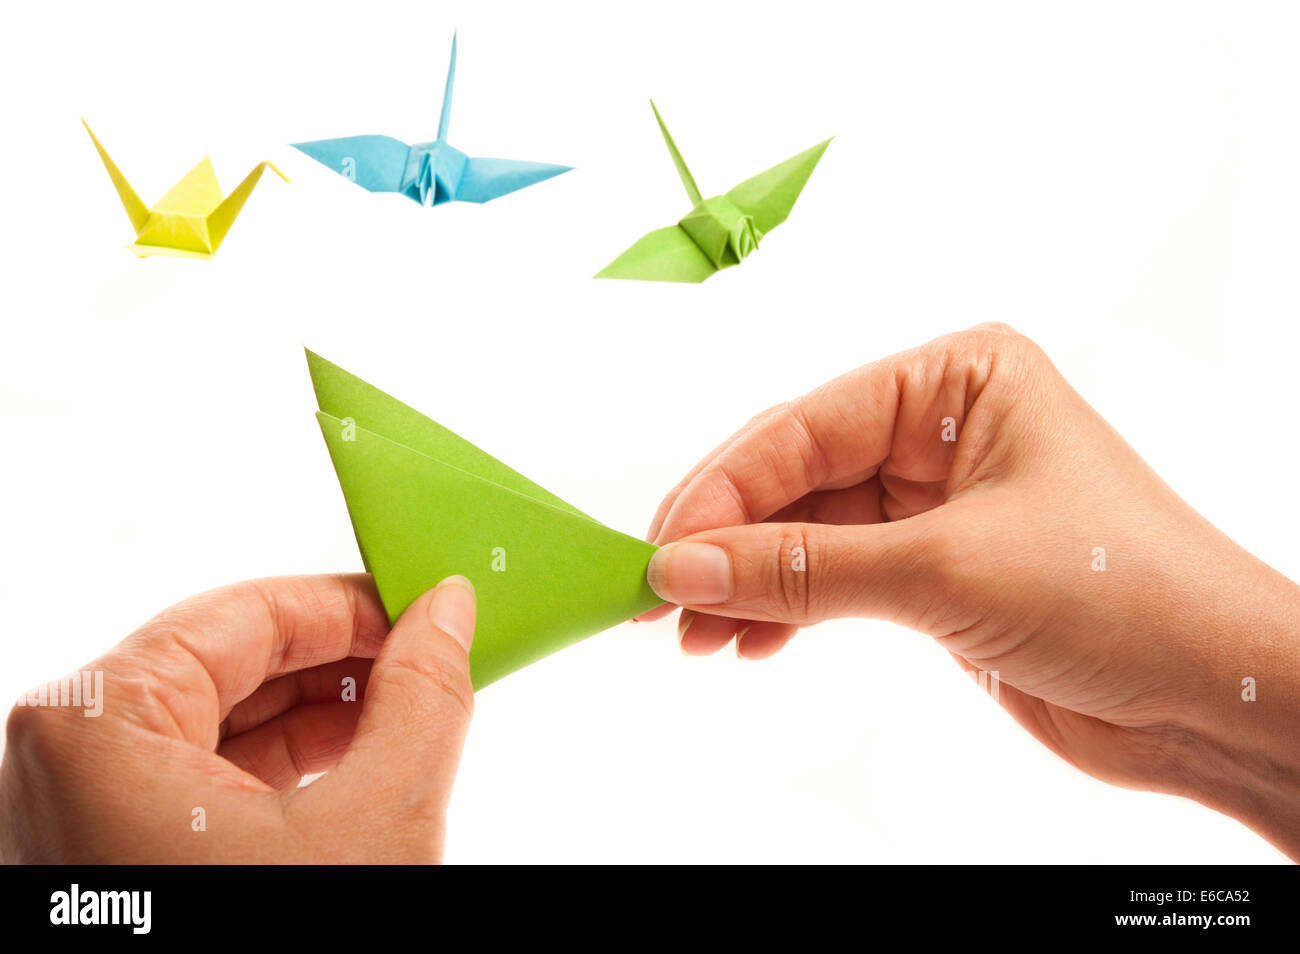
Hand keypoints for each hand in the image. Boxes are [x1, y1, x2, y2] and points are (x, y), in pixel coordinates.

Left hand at [0, 574, 476, 862]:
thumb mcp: (374, 820)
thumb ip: (422, 695)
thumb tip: (449, 611)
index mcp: (93, 724)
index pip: (246, 611)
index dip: (353, 606)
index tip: (429, 608)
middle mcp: (66, 759)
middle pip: (228, 660)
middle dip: (343, 662)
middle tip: (434, 661)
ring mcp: (79, 812)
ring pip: (219, 719)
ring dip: (323, 713)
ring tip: (411, 716)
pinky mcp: (109, 857)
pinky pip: (204, 776)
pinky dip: (287, 767)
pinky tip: (359, 767)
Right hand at [644, 324, 1299, 857]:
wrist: (1215, 692)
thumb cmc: (1130, 592)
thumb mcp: (946, 570)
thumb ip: (803, 569)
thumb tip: (684, 569)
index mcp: (957, 381)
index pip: (805, 427)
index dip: (723, 491)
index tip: (662, 551)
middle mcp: (941, 429)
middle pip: (795, 478)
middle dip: (726, 542)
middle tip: (659, 597)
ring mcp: (933, 501)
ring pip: (805, 533)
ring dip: (747, 584)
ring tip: (694, 635)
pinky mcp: (931, 568)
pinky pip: (831, 577)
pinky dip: (785, 610)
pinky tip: (748, 641)